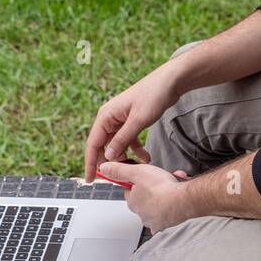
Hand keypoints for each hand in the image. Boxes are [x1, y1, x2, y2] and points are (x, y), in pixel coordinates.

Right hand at [83, 60, 183, 181]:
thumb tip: (108, 157)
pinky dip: (135, 149)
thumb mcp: (138, 120)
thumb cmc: (153, 95)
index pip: (93, 143)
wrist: (170, 81)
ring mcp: (120, 119)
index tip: (89, 179)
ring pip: (117, 144)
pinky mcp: (131, 121)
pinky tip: (146, 158)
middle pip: (103, 145)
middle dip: (110, 161)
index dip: (90, 163)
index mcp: (106, 115)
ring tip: (136, 168)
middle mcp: (110, 117)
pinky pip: (128, 139)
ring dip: (125, 156)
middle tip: (118, 176)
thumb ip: (122, 139)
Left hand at [98, 162, 193, 232]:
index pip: (129, 190)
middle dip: (151, 189)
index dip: (136, 181)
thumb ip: (119, 170)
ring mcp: (154, 221)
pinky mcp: (166, 224)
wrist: (182, 201)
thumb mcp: (137, 172)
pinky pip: (165, 217)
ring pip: (155, 206)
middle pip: (143, 198)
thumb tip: (104, 168)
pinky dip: (168, 210)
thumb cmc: (161, 188)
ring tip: (171, 186)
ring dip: (162, 197)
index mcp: (133, 202)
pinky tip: (173, 202)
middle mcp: (141, 214)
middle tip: (161, 179)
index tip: (144, 176)